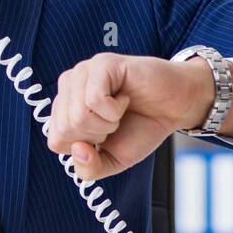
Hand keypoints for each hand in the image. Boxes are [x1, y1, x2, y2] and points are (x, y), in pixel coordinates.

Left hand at [45, 53, 232, 180]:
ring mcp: (84, 72)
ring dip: (107, 123)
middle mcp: (68, 86)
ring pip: (78, 116)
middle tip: (116, 121)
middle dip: (98, 136)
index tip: (105, 135)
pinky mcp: (102, 64)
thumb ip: (89, 168)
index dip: (85, 148)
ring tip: (120, 110)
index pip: (55, 141)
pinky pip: (94, 101)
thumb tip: (78, 150)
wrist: (177, 107)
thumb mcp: (112, 160)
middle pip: (66, 129)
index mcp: (64, 107)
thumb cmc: (143, 127)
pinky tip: (125, 99)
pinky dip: (114, 111)